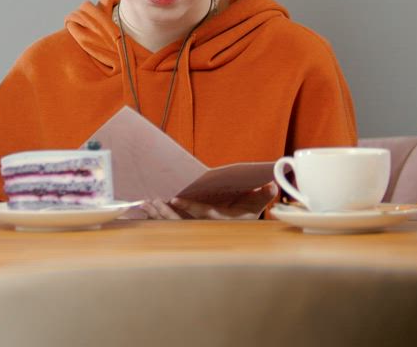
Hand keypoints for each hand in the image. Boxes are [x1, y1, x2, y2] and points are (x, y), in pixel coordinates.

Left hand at [140, 183, 278, 219]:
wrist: (239, 231)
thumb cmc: (246, 215)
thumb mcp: (256, 206)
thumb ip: (263, 195)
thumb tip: (272, 184)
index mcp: (219, 219)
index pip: (204, 214)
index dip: (190, 207)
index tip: (176, 200)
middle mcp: (203, 226)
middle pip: (182, 221)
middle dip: (165, 213)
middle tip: (150, 201)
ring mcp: (193, 228)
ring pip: (172, 223)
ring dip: (158, 214)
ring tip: (145, 203)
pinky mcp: (185, 226)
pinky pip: (168, 223)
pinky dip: (156, 217)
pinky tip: (144, 209)